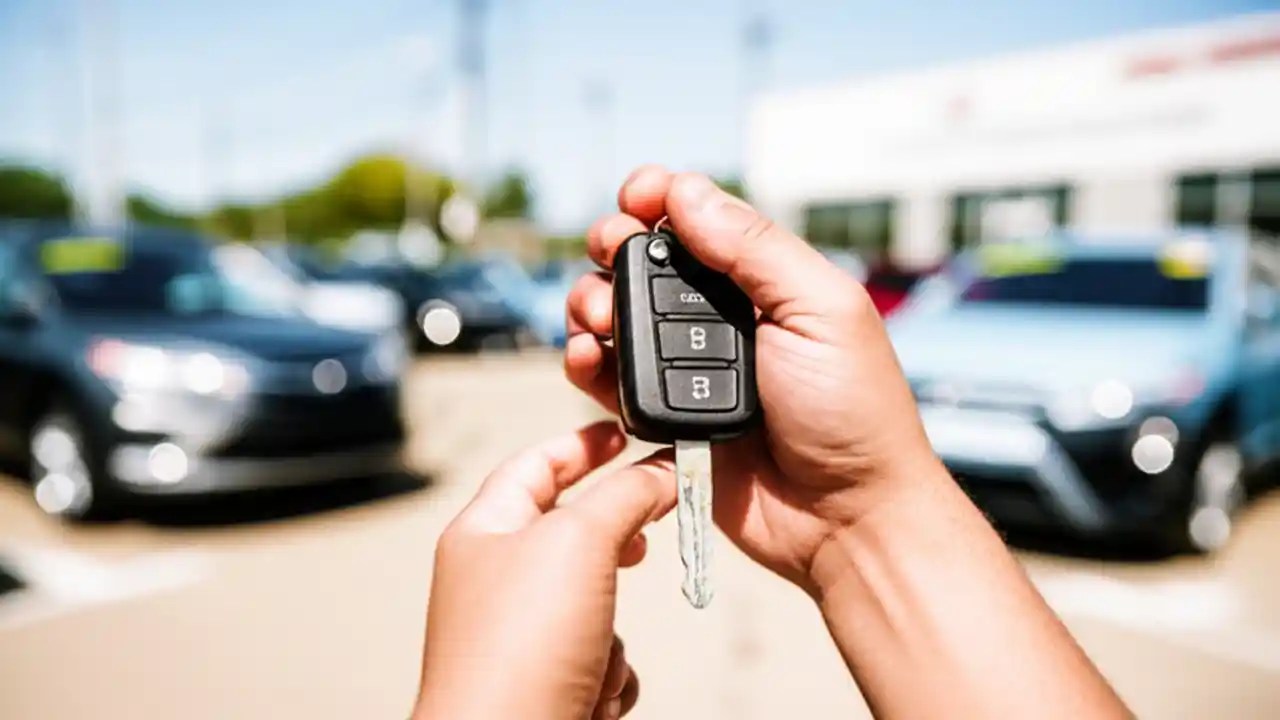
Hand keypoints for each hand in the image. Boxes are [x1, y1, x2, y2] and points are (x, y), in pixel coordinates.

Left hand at [414, 422, 674, 719]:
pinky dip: (609, 673)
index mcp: (485, 532)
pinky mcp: (548, 684)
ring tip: (592, 648)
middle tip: (648, 529)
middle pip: (573, 535)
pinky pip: (603, 660)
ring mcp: (522, 638)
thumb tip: (659, 473)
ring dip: (613, 630)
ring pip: (598, 604)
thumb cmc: (513, 653)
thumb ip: (625, 495)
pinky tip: (590, 690)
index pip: (536, 464)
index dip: (584, 443)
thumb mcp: (579, 541)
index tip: (624, 433)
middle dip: (618, 540)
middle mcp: (498, 582)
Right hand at [565, 167, 941, 590]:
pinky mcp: (663, 418)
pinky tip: (588, 355)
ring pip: (617, 316)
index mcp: (764, 282)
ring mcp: (688, 370)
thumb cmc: (854, 415)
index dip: (660, 199)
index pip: (699, 221)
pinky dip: (587, 360)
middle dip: (614, 245)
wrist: (845, 518)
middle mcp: (721, 319)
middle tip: (608, 250)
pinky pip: (609, 381)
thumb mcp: (820, 311)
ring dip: (593, 300)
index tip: (635, 196)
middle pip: (644, 262)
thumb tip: (686, 192)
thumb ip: (754, 249)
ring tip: (598, 312)